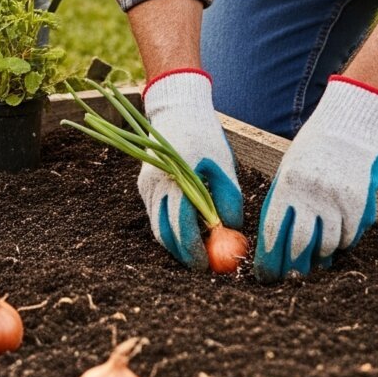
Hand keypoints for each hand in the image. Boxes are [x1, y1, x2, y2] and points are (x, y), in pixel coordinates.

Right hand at [139, 70, 243, 266]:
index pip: (181, 224)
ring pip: (157, 228)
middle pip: (165, 233)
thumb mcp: (224, 165)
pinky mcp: (144, 187)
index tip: (207, 265)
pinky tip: (188, 231)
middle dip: (183, 254)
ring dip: (175, 244)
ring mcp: (146, 186)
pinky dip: (169, 228)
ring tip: (197, 252)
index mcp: (177, 178)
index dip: (193, 249)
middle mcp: (156, 185)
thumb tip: (233, 231)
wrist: (177, 110)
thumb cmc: (206, 136)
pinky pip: (155, 216)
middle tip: (202, 266)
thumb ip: (228, 198)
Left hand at [254, 76, 377, 281]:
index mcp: (287, 185)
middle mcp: (311, 195)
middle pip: (299, 246)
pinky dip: (341, 244)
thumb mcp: (288, 170)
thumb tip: (275, 243)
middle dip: (292, 268)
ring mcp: (337, 200)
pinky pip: (348, 237)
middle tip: (289, 278)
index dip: (268, 260)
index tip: (265, 276)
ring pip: (326, 246)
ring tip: (313, 261)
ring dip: (318, 258)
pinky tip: (336, 242)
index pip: (273, 233)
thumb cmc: (313, 149)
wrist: (349, 125)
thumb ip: (282, 203)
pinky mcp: (359, 204)